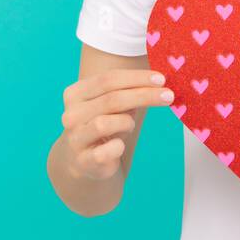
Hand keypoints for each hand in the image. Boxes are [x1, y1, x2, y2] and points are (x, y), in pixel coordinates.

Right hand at [59, 69, 174, 179]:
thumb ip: (129, 91)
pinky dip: (119, 146)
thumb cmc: (104, 125)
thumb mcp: (114, 104)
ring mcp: (75, 138)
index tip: (161, 79)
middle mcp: (70, 114)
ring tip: (128, 126)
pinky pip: (108, 150)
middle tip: (168, 95)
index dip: (136, 78)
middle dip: (143, 95)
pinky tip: (119, 145)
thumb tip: (159, 82)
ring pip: (106, 123)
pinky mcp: (83, 161)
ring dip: (127, 123)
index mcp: (75, 94)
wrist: (84, 161)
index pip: (108, 79)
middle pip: (111, 99)